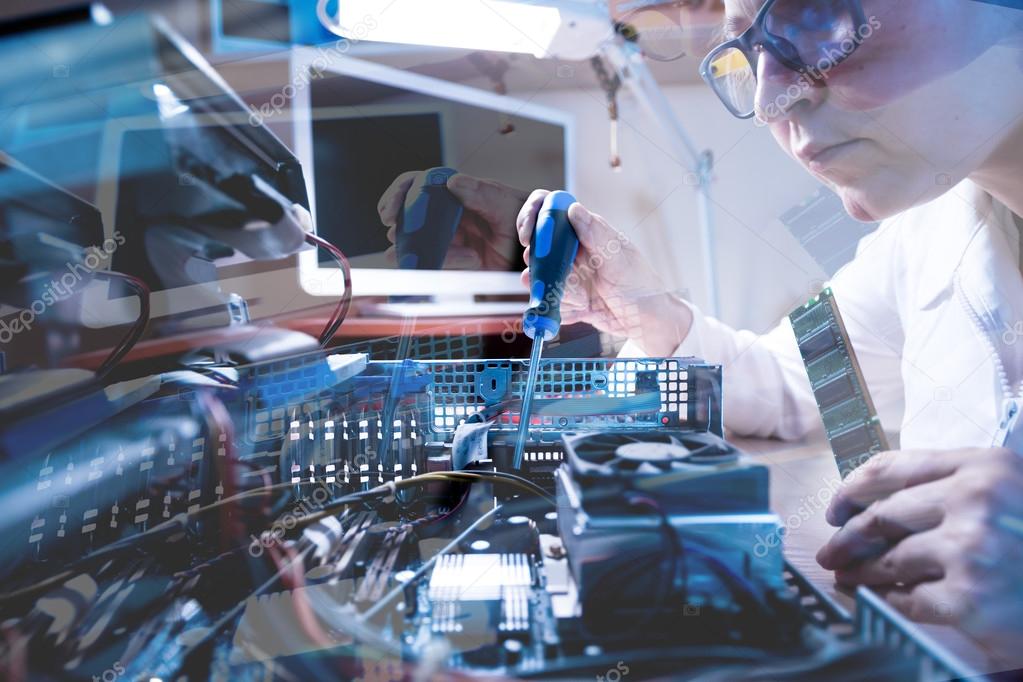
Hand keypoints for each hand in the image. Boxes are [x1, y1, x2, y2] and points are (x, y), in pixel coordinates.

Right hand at [377, 171, 526, 269]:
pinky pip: (430, 256)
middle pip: (411, 208)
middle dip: (397, 218)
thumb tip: (451, 181)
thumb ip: (482, 193)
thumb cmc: (527, 220)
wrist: (541, 254)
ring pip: (417, 234)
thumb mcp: (506, 206)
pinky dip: (418, 260)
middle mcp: (450, 210)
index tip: (391, 210)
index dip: (401, 192)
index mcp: (459, 191)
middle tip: (391, 233)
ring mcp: (450, 233)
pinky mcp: (454, 256)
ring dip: (407, 243)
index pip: (421, 183)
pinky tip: (408, 263)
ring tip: (401, 254)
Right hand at [516, 191, 692, 355]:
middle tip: (562, 280)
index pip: (551, 213)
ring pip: (543, 280)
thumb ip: (596, 235)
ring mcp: (570, 276)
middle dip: (544, 269)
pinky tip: (583, 311)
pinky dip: (564, 311)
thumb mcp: (619, 260)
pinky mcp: (568, 299)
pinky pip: (551, 304)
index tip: (528, 238)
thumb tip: (574, 209)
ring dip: (560, 294)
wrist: (648, 323)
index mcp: (588, 233)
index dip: (533, 219)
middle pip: (539, 250)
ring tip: (583, 300)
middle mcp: (575, 252)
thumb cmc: (642, 287)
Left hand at [817, 448, 1022, 662]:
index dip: (852, 489)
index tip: (836, 508)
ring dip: (860, 571)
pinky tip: (879, 601)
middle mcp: (975, 500)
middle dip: (847, 537)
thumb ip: (949, 486)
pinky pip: (907, 599)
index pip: (891, 468)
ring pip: (888, 559)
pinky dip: (887, 602)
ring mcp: (971, 549)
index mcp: (983, 466)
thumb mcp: (1005, 492)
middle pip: (882, 516)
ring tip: (847, 576)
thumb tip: (871, 503)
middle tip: (831, 551)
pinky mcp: (969, 597)